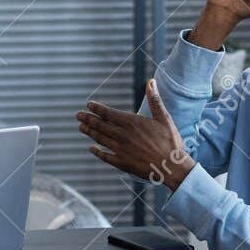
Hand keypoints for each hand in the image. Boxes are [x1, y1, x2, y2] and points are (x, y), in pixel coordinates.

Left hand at [76, 81, 193, 188]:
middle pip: (100, 125)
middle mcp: (123, 135)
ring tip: (81, 128)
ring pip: (100, 139)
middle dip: (88, 119)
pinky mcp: (122, 163)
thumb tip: (151, 82)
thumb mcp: (164, 118)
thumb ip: (155, 100)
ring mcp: (121, 150)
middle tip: (78, 115)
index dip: (97, 108)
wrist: (172, 167)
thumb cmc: (170, 142)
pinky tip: (91, 149)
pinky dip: (97, 152)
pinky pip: (105, 156)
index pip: (108, 113)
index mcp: (132, 123)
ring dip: (89, 132)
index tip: (88, 105)